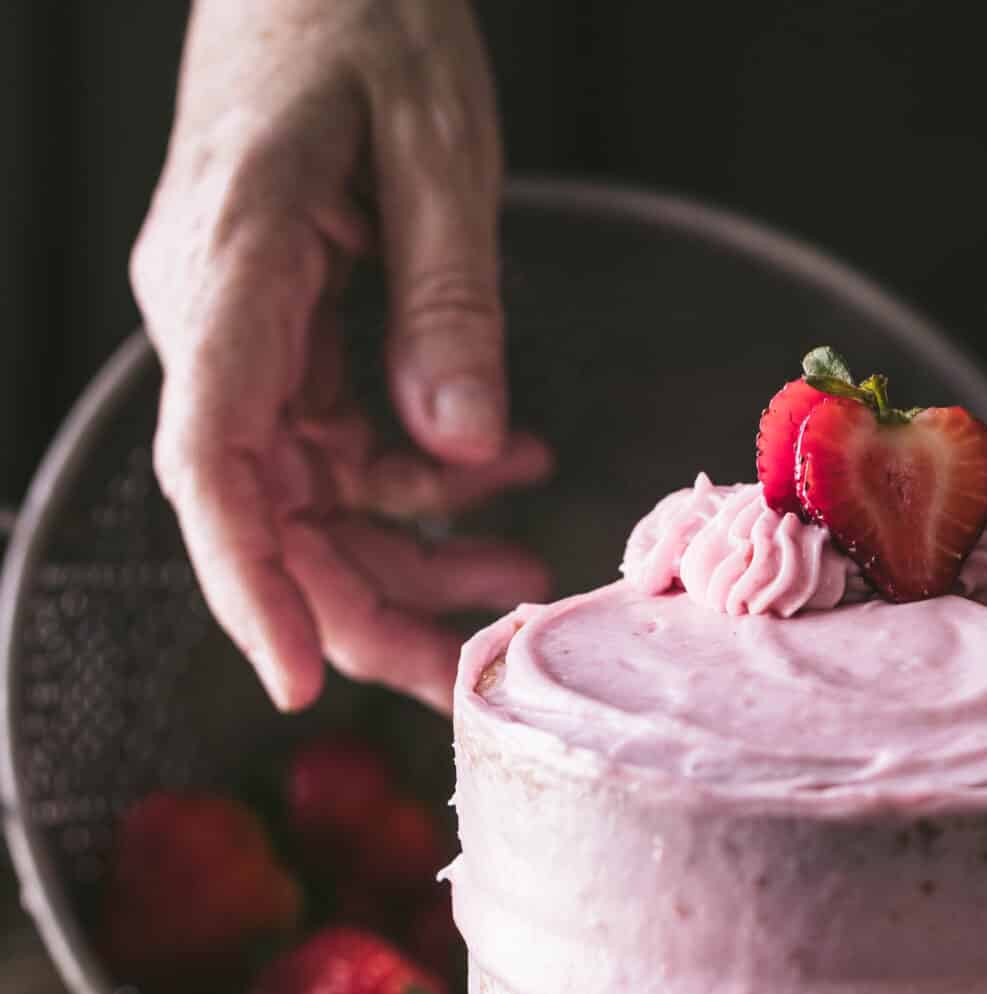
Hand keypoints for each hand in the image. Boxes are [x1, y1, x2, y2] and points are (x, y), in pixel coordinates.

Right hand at [131, 0, 549, 714]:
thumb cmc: (363, 7)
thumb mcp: (434, 147)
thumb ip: (449, 301)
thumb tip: (460, 450)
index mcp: (228, 272)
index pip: (210, 463)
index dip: (250, 587)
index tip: (300, 680)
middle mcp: (217, 321)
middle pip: (266, 512)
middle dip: (366, 607)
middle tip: (474, 667)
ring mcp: (247, 332)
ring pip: (311, 498)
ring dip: (413, 553)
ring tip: (524, 573)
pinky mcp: (286, 333)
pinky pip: (342, 445)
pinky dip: (424, 478)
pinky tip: (506, 469)